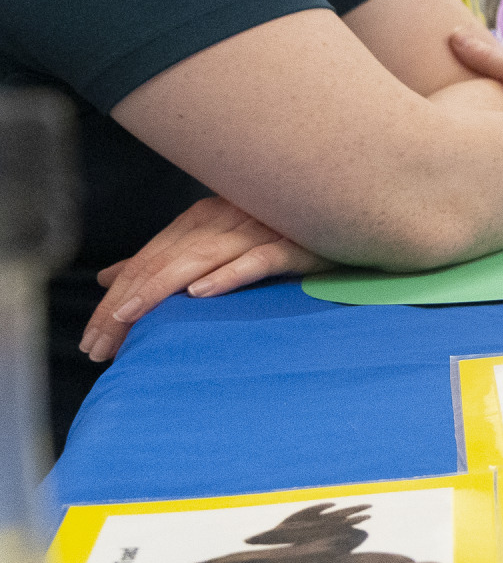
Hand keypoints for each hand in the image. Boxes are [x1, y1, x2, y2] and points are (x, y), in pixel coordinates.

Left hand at [81, 196, 327, 361]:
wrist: (348, 221)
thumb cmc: (280, 240)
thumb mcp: (215, 248)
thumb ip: (165, 260)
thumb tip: (108, 276)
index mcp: (204, 217)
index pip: (148, 259)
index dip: (116, 297)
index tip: (94, 339)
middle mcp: (226, 217)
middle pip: (164, 261)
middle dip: (126, 302)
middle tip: (99, 345)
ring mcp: (260, 229)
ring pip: (199, 258)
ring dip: (161, 289)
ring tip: (129, 318)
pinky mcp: (295, 245)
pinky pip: (257, 259)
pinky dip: (228, 274)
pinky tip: (200, 293)